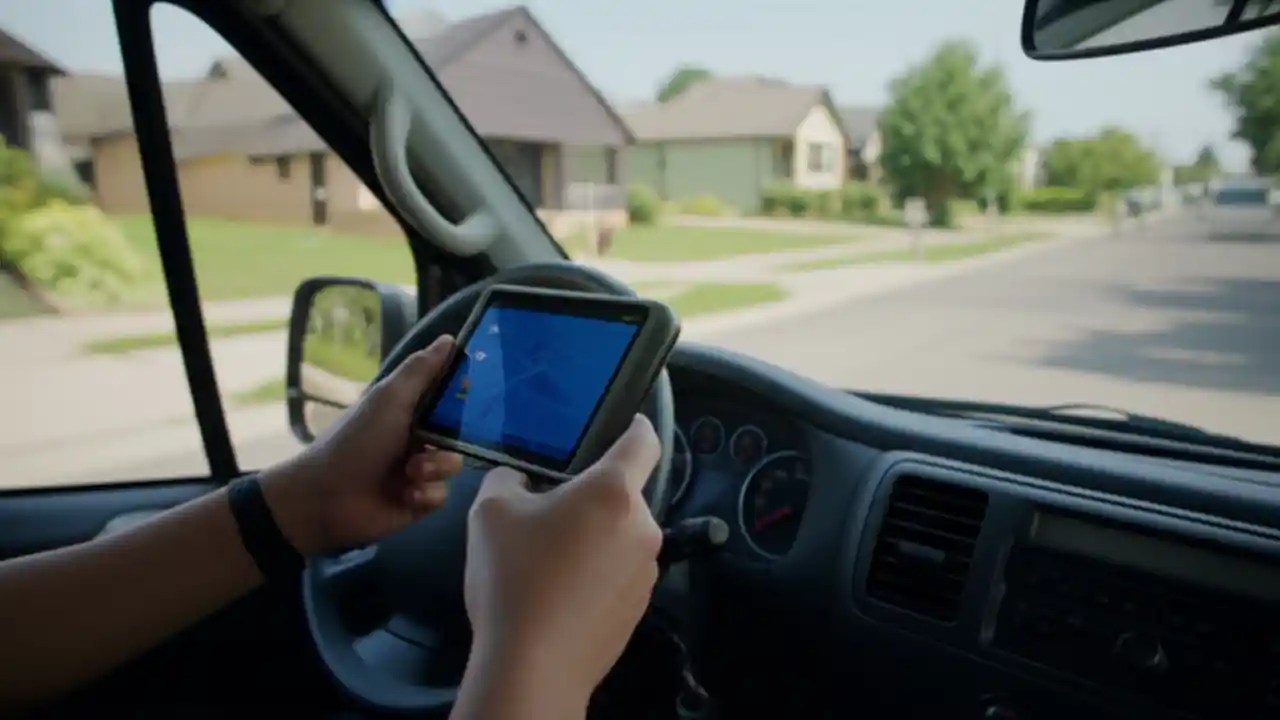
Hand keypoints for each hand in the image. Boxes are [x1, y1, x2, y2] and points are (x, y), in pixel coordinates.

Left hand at [261, 335, 463, 556]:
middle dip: (449, 440)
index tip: (478, 395)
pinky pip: (442, 494)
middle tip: (433, 442)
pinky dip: (426, 494)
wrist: (328, 497)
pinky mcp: (419, 501)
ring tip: (411, 474)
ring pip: (452, 464)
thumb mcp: (390, 398)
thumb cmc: (358, 440)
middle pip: (457, 432)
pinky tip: (408, 495)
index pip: (446, 397)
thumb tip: (449, 337)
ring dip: (435, 468)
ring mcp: (418, 470)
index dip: (463, 396)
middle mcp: (415, 437)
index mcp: (407, 409)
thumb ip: (420, 370)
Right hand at [454, 416, 661, 718]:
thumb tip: (521, 481)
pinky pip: (619, 571)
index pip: (643, 441)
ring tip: (549, 558)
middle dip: (592, 495)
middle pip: (624, 494)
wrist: (533, 667)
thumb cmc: (514, 578)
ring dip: (594, 535)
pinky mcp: (639, 607)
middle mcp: (642, 526)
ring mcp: (646, 570)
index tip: (624, 421)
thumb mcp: (490, 512)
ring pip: (620, 534)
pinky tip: (560, 592)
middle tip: (548, 509)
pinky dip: (597, 571)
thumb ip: (509, 479)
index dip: (634, 425)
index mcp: (614, 491)